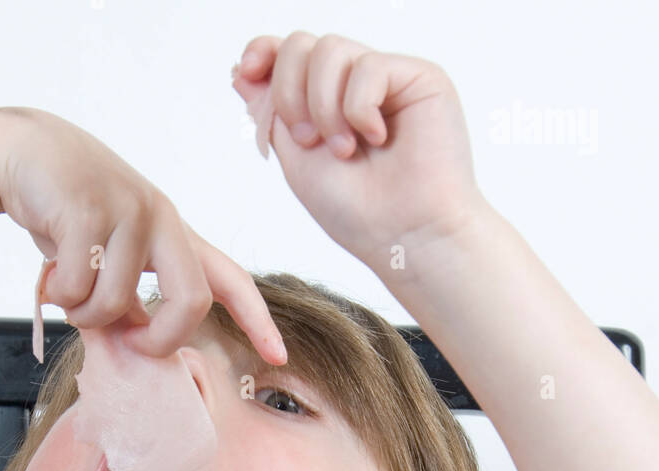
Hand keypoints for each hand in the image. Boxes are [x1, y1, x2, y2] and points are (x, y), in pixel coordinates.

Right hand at [0, 106, 285, 360]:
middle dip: (159, 339)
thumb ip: (133, 295)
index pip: (230, 278)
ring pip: (119, 303)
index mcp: (174, 233)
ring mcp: (129, 211)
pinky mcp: (90, 210)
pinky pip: (80, 287)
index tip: (279, 357)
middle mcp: (162, 218)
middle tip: (128, 342)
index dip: (257, 321)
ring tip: (67, 289)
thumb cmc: (67, 210)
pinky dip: (59, 296)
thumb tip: (138, 343)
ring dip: (84, 314)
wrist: (21, 151)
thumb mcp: (113, 253)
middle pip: (192, 301)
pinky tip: (49, 271)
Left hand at [232, 33, 484, 277]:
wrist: (405, 236)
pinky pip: (368, 66)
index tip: (250, 69)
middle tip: (309, 141)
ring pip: (330, 49)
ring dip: (324, 107)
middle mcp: (355, 86)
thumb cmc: (358, 212)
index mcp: (327, 103)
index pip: (288, 56)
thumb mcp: (296, 160)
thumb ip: (271, 113)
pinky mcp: (418, 77)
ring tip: (345, 150)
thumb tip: (240, 69)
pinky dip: (359, 108)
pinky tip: (378, 140)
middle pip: (302, 46)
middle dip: (291, 93)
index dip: (264, 52)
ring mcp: (387, 79)